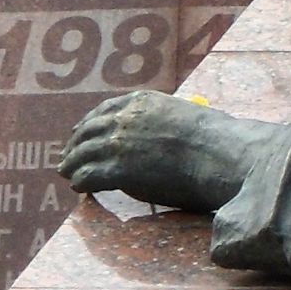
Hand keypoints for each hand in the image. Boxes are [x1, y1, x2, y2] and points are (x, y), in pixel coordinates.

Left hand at [58, 91, 271, 213]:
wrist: (223, 157)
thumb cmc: (220, 141)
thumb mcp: (188, 117)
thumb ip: (167, 122)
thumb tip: (168, 135)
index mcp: (143, 102)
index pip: (106, 109)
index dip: (90, 122)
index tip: (83, 130)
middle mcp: (126, 119)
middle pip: (89, 130)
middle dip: (76, 143)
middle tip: (69, 154)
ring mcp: (119, 144)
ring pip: (84, 153)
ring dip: (72, 163)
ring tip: (67, 172)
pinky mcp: (119, 170)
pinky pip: (90, 175)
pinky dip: (81, 180)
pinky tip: (78, 187)